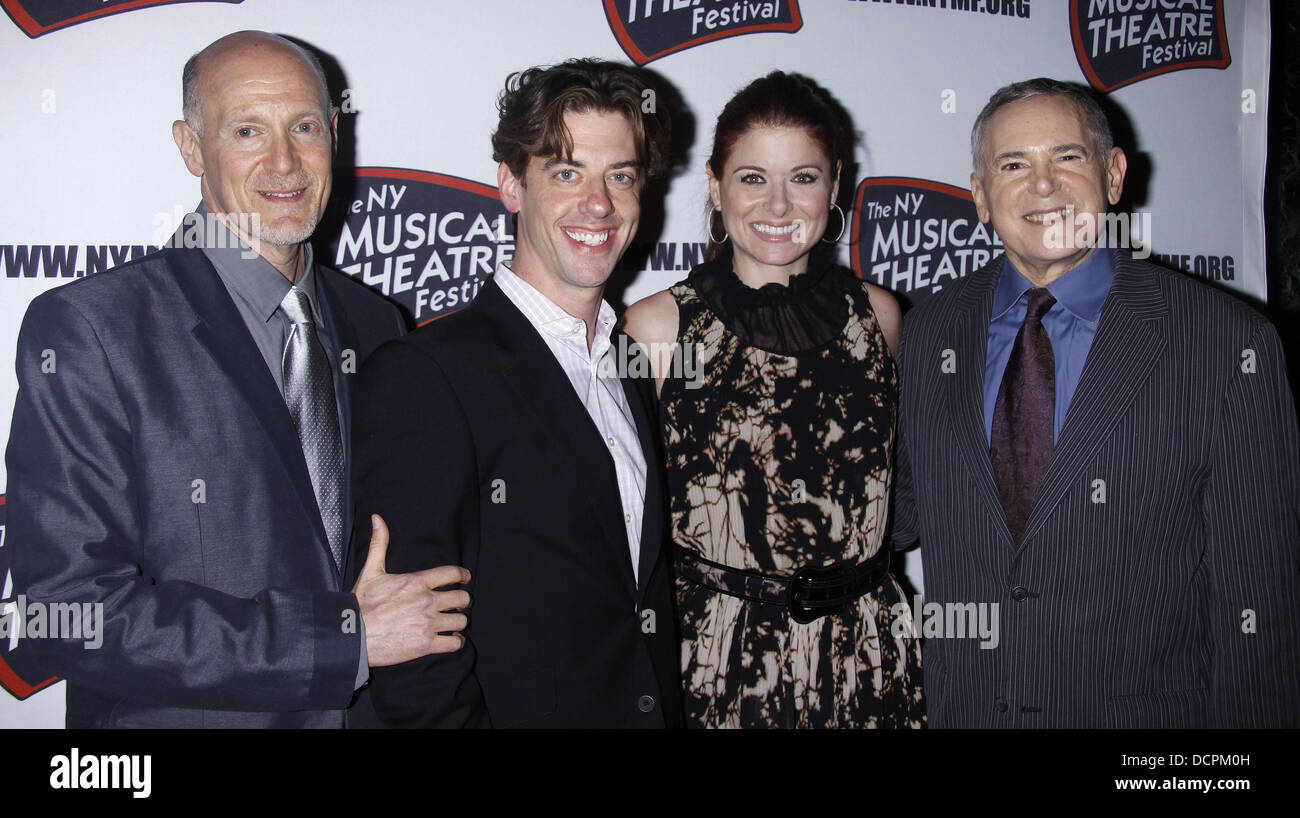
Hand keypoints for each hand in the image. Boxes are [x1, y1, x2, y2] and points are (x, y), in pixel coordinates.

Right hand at [352, 514, 470, 666]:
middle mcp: (427, 601)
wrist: (352, 636)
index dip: (463, 575)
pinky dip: (455, 642)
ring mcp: (428, 623)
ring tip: (452, 623)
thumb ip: (379, 544)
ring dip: (458, 622)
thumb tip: (377, 519)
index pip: (453, 573)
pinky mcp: (426, 644)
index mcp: (417, 582)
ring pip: (461, 621)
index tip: (465, 579)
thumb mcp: (371, 571)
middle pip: (463, 598)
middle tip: (456, 605)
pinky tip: (449, 639)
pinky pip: (454, 643)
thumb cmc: (361, 604)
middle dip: (462, 601)